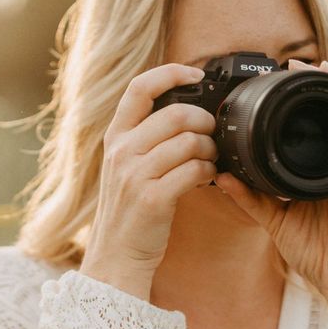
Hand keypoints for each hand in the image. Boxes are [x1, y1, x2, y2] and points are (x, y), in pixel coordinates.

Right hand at [81, 63, 218, 298]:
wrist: (116, 255)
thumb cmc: (129, 208)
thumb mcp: (124, 165)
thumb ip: (144, 136)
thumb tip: (186, 109)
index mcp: (115, 137)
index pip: (139, 87)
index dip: (171, 73)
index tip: (196, 74)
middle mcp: (121, 152)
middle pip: (175, 114)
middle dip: (204, 120)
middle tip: (211, 133)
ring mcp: (135, 175)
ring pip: (189, 142)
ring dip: (210, 148)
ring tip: (210, 159)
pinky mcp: (153, 199)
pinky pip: (195, 171)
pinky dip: (209, 172)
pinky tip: (208, 178)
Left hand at [213, 60, 327, 301]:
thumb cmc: (314, 253)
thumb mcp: (273, 220)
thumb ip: (249, 198)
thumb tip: (220, 176)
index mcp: (311, 174)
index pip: (303, 132)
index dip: (291, 106)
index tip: (274, 80)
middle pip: (326, 120)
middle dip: (313, 90)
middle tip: (295, 62)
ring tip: (327, 67)